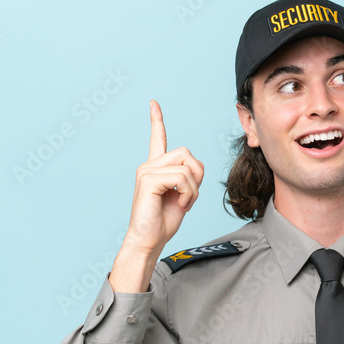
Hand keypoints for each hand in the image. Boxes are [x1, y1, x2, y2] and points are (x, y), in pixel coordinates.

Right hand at [122, 99, 204, 256]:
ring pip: (186, 167)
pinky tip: (180, 205)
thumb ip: (189, 178)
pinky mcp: (148, 180)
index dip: (156, 121)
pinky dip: (188, 194)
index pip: (157, 139)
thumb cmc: (163, 222)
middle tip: (189, 197)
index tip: (153, 103)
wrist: (149, 241)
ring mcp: (146, 171)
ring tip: (183, 203)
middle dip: (196, 175)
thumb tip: (195, 167)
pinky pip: (181, 178)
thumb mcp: (183, 196)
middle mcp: (148, 166)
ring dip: (193, 189)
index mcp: (155, 168)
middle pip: (186, 153)